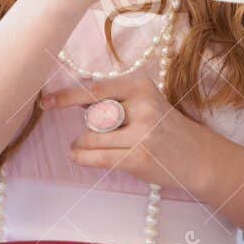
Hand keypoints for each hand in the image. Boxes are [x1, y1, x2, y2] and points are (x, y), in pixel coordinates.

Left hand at [42, 71, 211, 189]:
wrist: (198, 157)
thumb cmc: (165, 128)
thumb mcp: (146, 103)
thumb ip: (115, 100)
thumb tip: (75, 101)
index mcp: (141, 86)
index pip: (95, 89)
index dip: (67, 96)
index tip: (46, 102)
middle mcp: (142, 106)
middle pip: (90, 116)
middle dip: (89, 127)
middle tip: (106, 133)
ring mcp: (142, 133)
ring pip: (90, 138)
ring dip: (83, 145)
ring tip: (90, 147)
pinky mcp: (138, 158)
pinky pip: (96, 157)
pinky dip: (82, 158)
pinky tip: (79, 156)